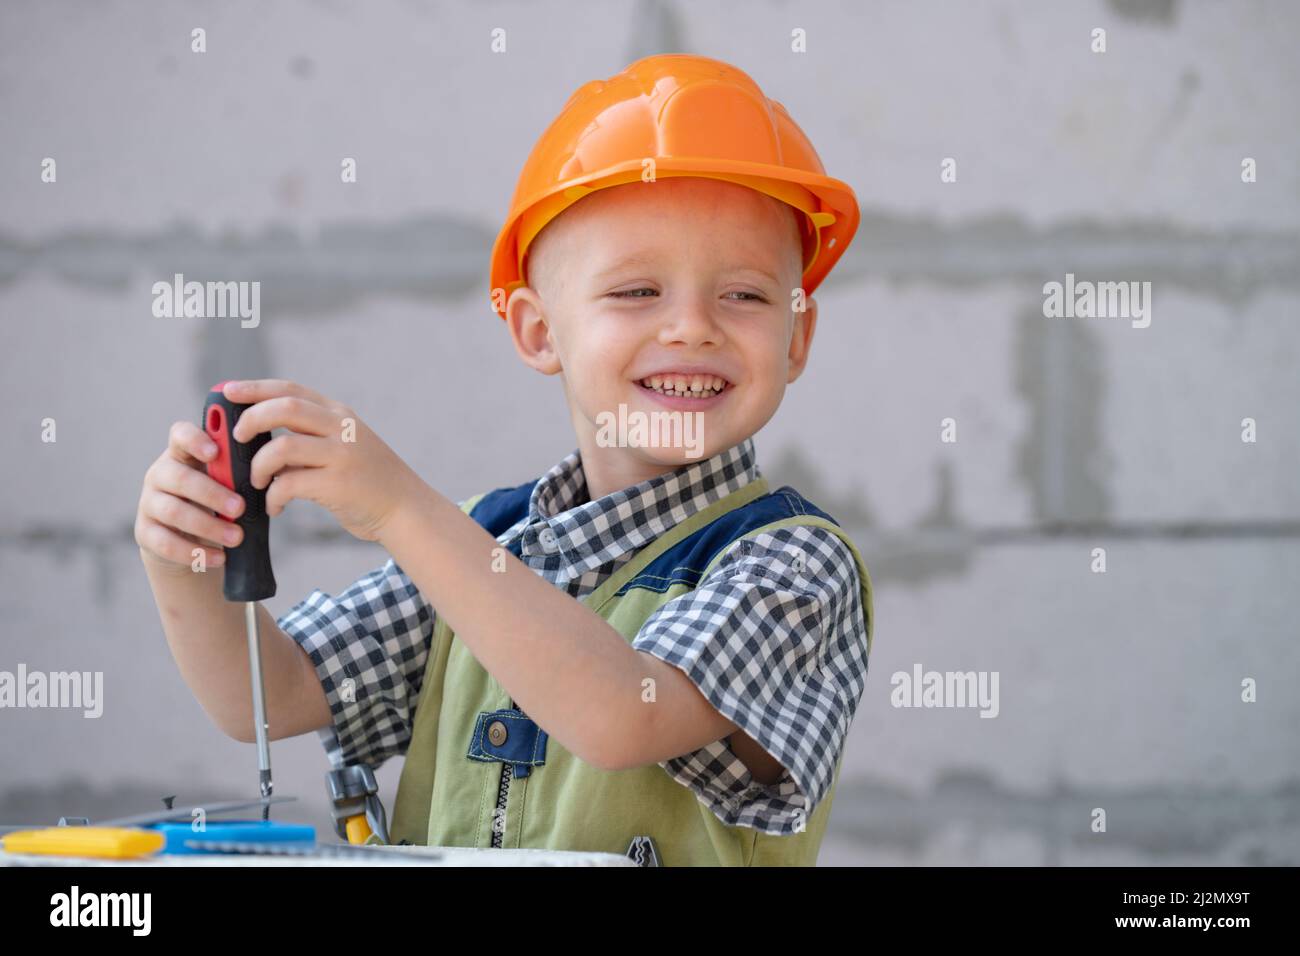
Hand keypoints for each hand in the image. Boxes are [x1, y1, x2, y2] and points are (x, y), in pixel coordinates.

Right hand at [135, 420, 244, 569]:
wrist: (188, 539)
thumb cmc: (216, 502)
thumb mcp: (227, 483)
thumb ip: (240, 472)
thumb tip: (270, 469)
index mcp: (183, 454)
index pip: (180, 434)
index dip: (195, 440)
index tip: (215, 452)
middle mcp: (160, 474)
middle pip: (179, 478)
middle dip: (212, 493)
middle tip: (240, 507)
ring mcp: (149, 503)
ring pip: (173, 512)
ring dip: (208, 526)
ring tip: (236, 537)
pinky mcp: (145, 532)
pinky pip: (166, 543)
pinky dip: (195, 552)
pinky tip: (218, 558)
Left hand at [223, 379, 420, 541]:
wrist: (406, 509)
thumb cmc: (367, 481)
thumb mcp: (345, 445)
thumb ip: (312, 435)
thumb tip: (258, 436)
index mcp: (339, 415)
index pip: (291, 390)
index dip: (255, 388)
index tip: (226, 391)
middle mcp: (342, 428)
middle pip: (284, 408)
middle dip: (250, 419)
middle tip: (237, 438)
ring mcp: (342, 455)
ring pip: (282, 446)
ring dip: (258, 465)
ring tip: (256, 481)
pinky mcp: (338, 485)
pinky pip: (289, 484)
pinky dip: (273, 496)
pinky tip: (275, 506)